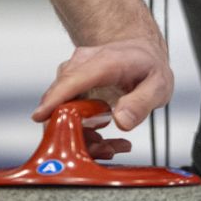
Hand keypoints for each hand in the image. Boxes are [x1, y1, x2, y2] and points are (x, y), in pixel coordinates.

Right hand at [34, 35, 172, 133]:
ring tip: (109, 145)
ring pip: (62, 109)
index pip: (74, 79)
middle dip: (77, 132)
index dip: (55, 98)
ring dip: (81, 134)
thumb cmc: (148, 66)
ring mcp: (73, 73)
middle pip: (63, 100)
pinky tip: (101, 137)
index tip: (41, 116)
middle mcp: (82, 64)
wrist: (140, 52)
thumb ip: (141, 103)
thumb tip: (121, 120)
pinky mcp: (69, 85)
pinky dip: (80, 129)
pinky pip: (66, 110)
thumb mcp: (159, 85)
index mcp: (105, 61)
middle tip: (105, 148)